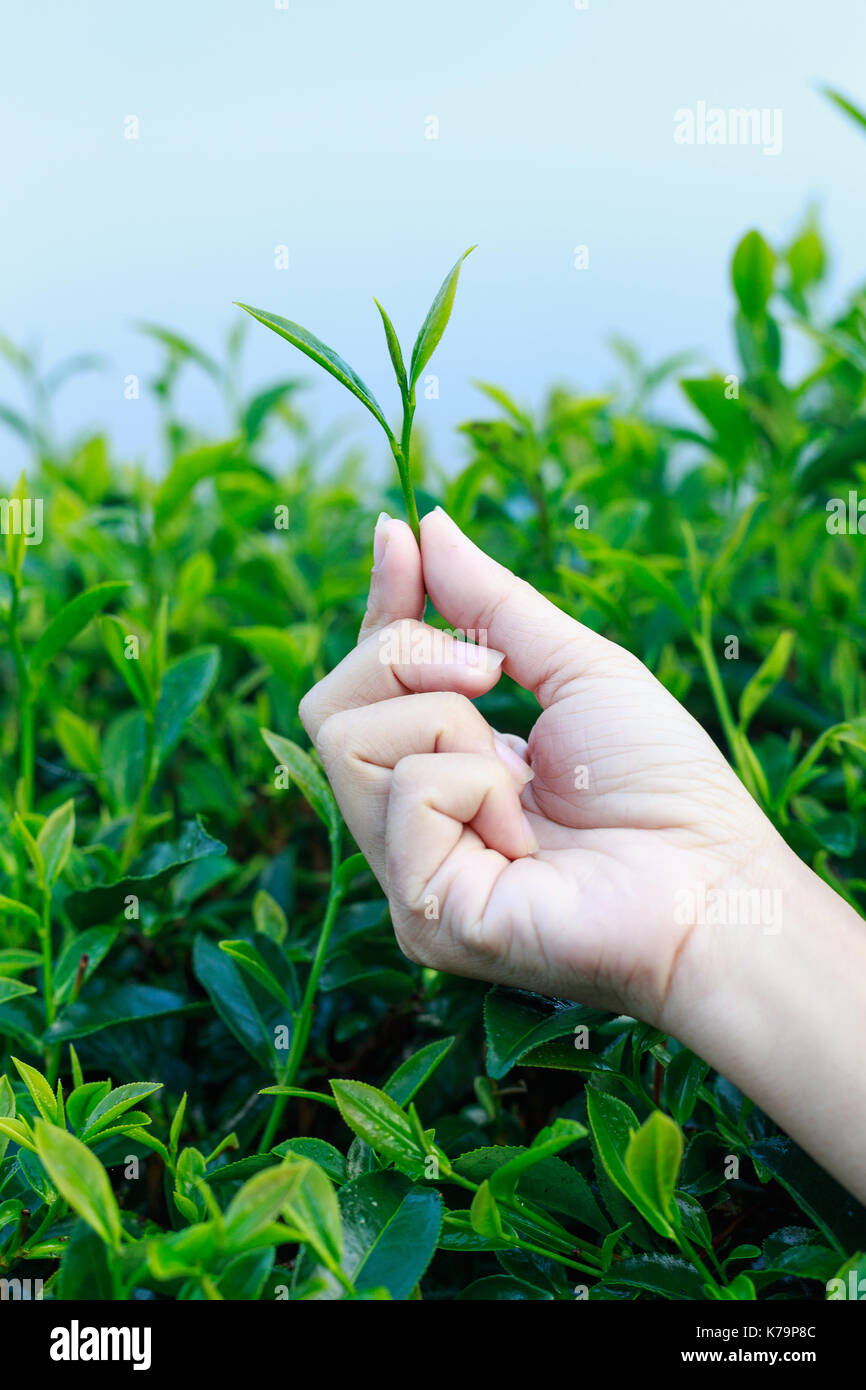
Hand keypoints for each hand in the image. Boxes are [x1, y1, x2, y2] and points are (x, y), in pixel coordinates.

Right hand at [299, 508, 776, 1029]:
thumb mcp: (575, 671)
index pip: (370, 681)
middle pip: (330, 705)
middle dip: (405, 656)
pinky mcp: (423, 913)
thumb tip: (425, 526)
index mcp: (447, 770)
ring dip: (452, 724)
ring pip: (349, 738)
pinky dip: (475, 786)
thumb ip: (492, 607)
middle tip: (492, 676)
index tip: (397, 538)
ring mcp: (410, 873)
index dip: (378, 607)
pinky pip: (405, 794)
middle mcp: (413, 825)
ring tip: (526, 777)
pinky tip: (525, 835)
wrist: (717, 881)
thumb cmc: (664, 786)